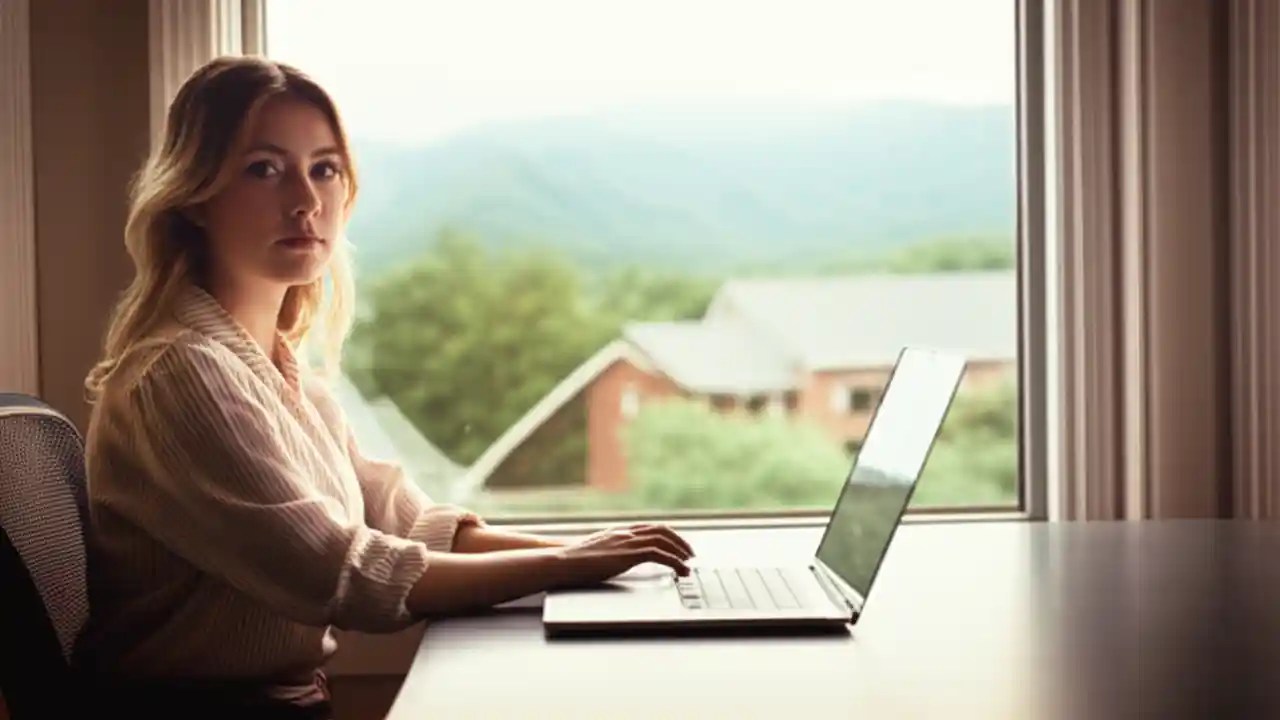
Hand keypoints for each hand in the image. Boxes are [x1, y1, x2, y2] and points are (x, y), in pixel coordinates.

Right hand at [551, 523, 695, 587]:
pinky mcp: (629, 554)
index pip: (651, 527)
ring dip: (680, 552)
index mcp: (620, 531)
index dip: (668, 535)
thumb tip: (617, 558)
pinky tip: (681, 571)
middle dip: (679, 541)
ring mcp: (628, 541)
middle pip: (662, 530)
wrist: (563, 560)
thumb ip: (611, 549)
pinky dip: (675, 562)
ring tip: (688, 564)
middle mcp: (626, 532)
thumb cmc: (575, 560)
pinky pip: (660, 554)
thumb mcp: (598, 550)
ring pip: (664, 540)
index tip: (677, 545)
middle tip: (689, 554)